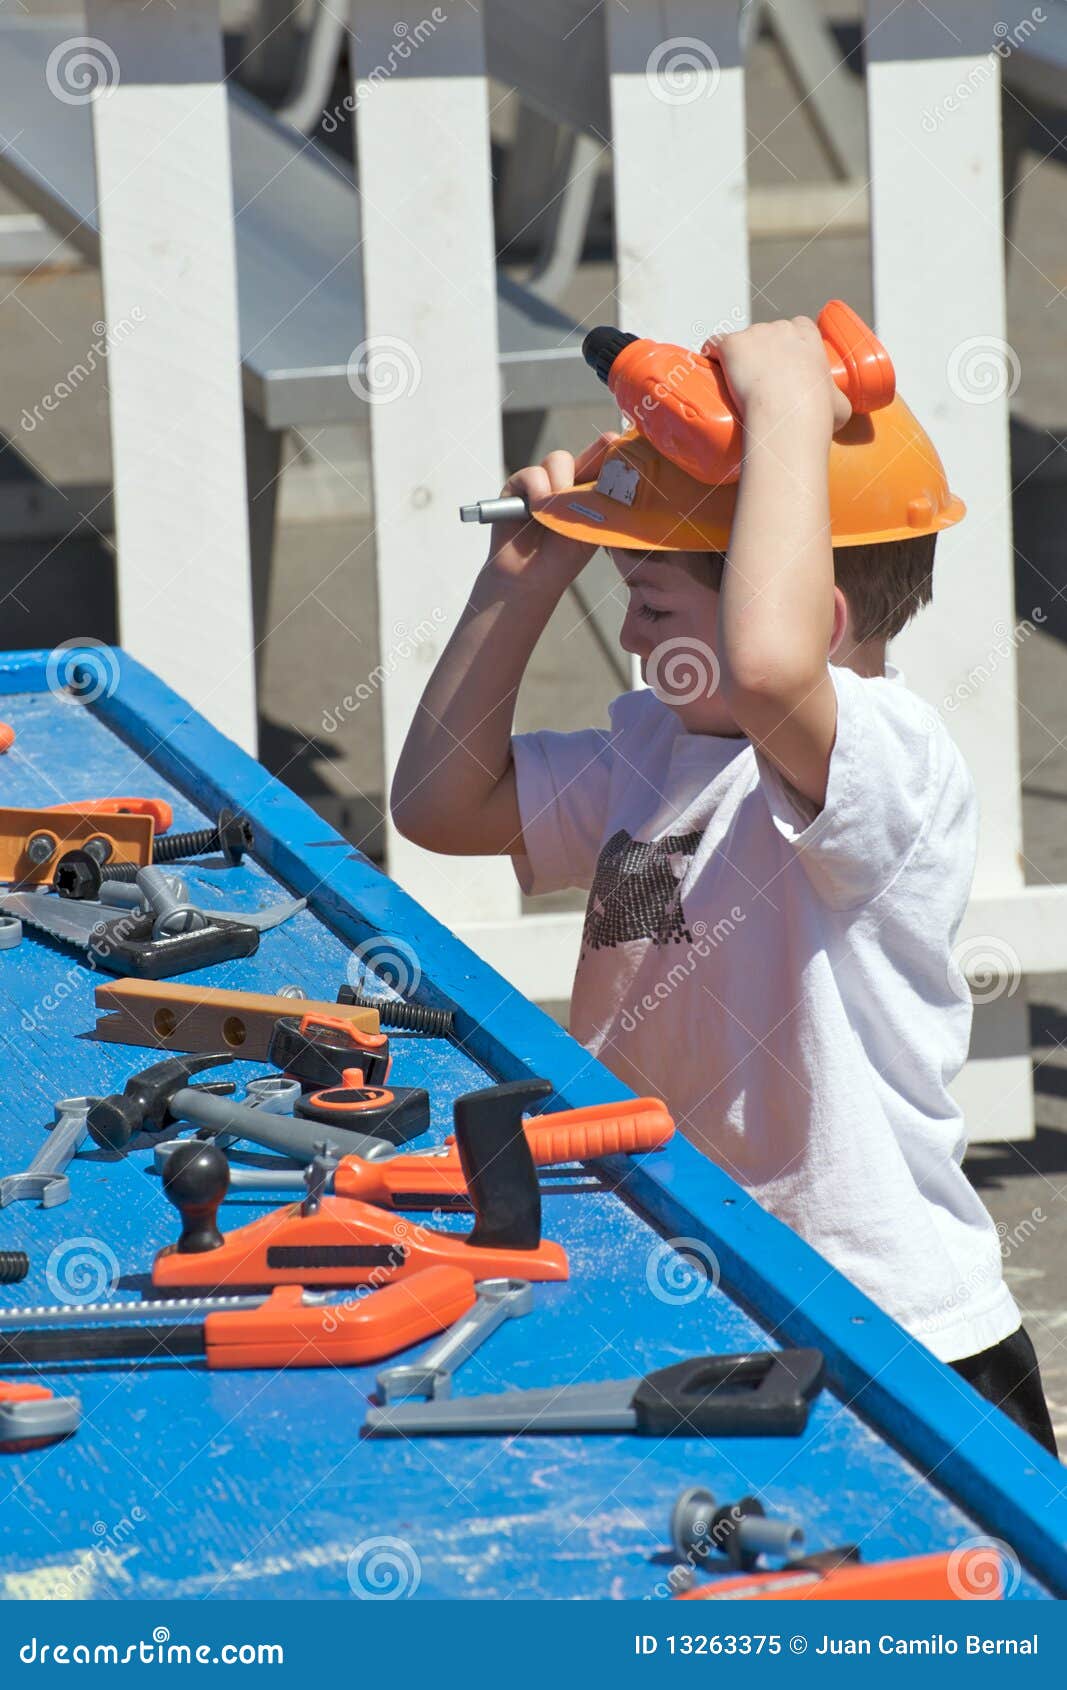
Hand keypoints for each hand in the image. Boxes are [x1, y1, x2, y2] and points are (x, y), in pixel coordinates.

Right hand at [486, 434, 618, 592]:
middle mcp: (568, 482)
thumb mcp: (591, 529)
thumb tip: (618, 478)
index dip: (613, 450)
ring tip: (555, 510)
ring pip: (559, 460)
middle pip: (585, 454)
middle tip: (597, 477)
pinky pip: (533, 473)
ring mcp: (543, 482)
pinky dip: (537, 489)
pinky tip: (536, 509)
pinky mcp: (518, 485)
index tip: (620, 441)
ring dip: (560, 485)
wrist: (528, 578)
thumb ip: (602, 501)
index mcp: (590, 492)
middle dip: (595, 458)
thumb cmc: (561, 560)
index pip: (605, 462)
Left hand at [702, 317, 851, 439]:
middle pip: (766, 333)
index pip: (797, 327)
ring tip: (733, 383)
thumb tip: (836, 408)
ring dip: (736, 357)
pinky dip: (710, 353)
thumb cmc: (816, 413)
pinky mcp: (732, 344)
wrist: (788, 415)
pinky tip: (707, 365)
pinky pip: (714, 343)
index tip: (782, 364)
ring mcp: (754, 334)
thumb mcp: (839, 406)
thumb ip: (836, 400)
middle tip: (757, 381)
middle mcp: (781, 327)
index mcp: (808, 336)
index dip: (787, 345)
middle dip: (761, 352)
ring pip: (740, 340)